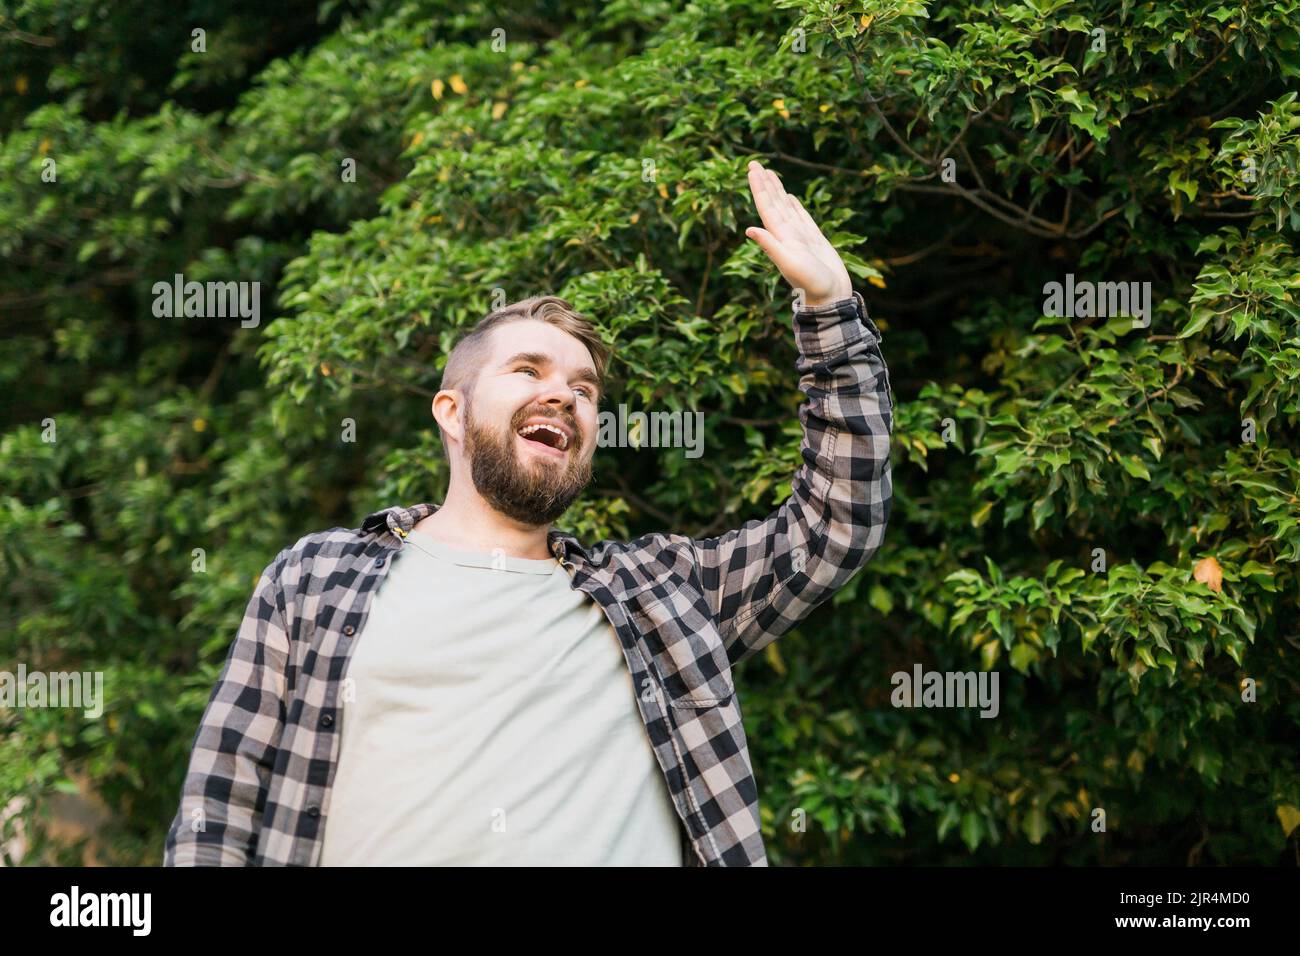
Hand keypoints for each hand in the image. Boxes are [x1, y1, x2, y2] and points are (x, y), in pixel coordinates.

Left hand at [744, 160, 852, 307]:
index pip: (766, 207)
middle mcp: (787, 235)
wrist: (831, 297)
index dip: (759, 188)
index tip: (752, 169)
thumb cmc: (812, 284)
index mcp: (780, 237)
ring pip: (785, 207)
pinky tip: (789, 198)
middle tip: (754, 163)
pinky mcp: (814, 239)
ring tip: (769, 174)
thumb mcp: (789, 264)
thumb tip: (749, 229)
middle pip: (773, 203)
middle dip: (764, 183)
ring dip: (777, 190)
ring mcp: (800, 237)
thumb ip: (770, 246)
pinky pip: (801, 217)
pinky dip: (794, 206)